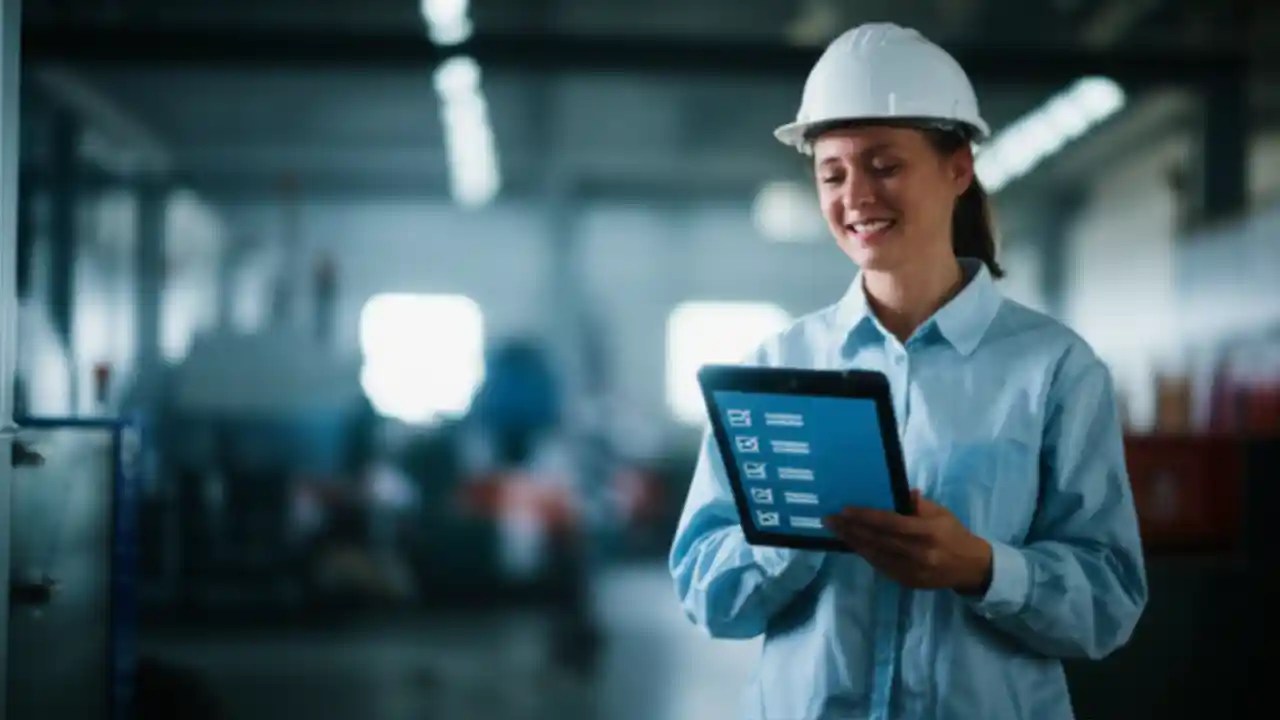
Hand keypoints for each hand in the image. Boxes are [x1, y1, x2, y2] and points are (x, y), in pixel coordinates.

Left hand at [824, 490, 992, 594]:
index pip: (891, 523)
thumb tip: (899, 491)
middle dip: (852, 529)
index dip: (866, 517)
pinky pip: (881, 567)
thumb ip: (918, 504)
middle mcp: (919, 553)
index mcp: (929, 532)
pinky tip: (853, 544)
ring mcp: (913, 571)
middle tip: (830, 520)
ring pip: (876, 556)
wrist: (971, 567)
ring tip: (836, 531)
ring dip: (853, 542)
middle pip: (878, 540)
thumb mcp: (941, 513)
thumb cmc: (954, 534)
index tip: (845, 510)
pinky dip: (866, 555)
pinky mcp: (907, 582)